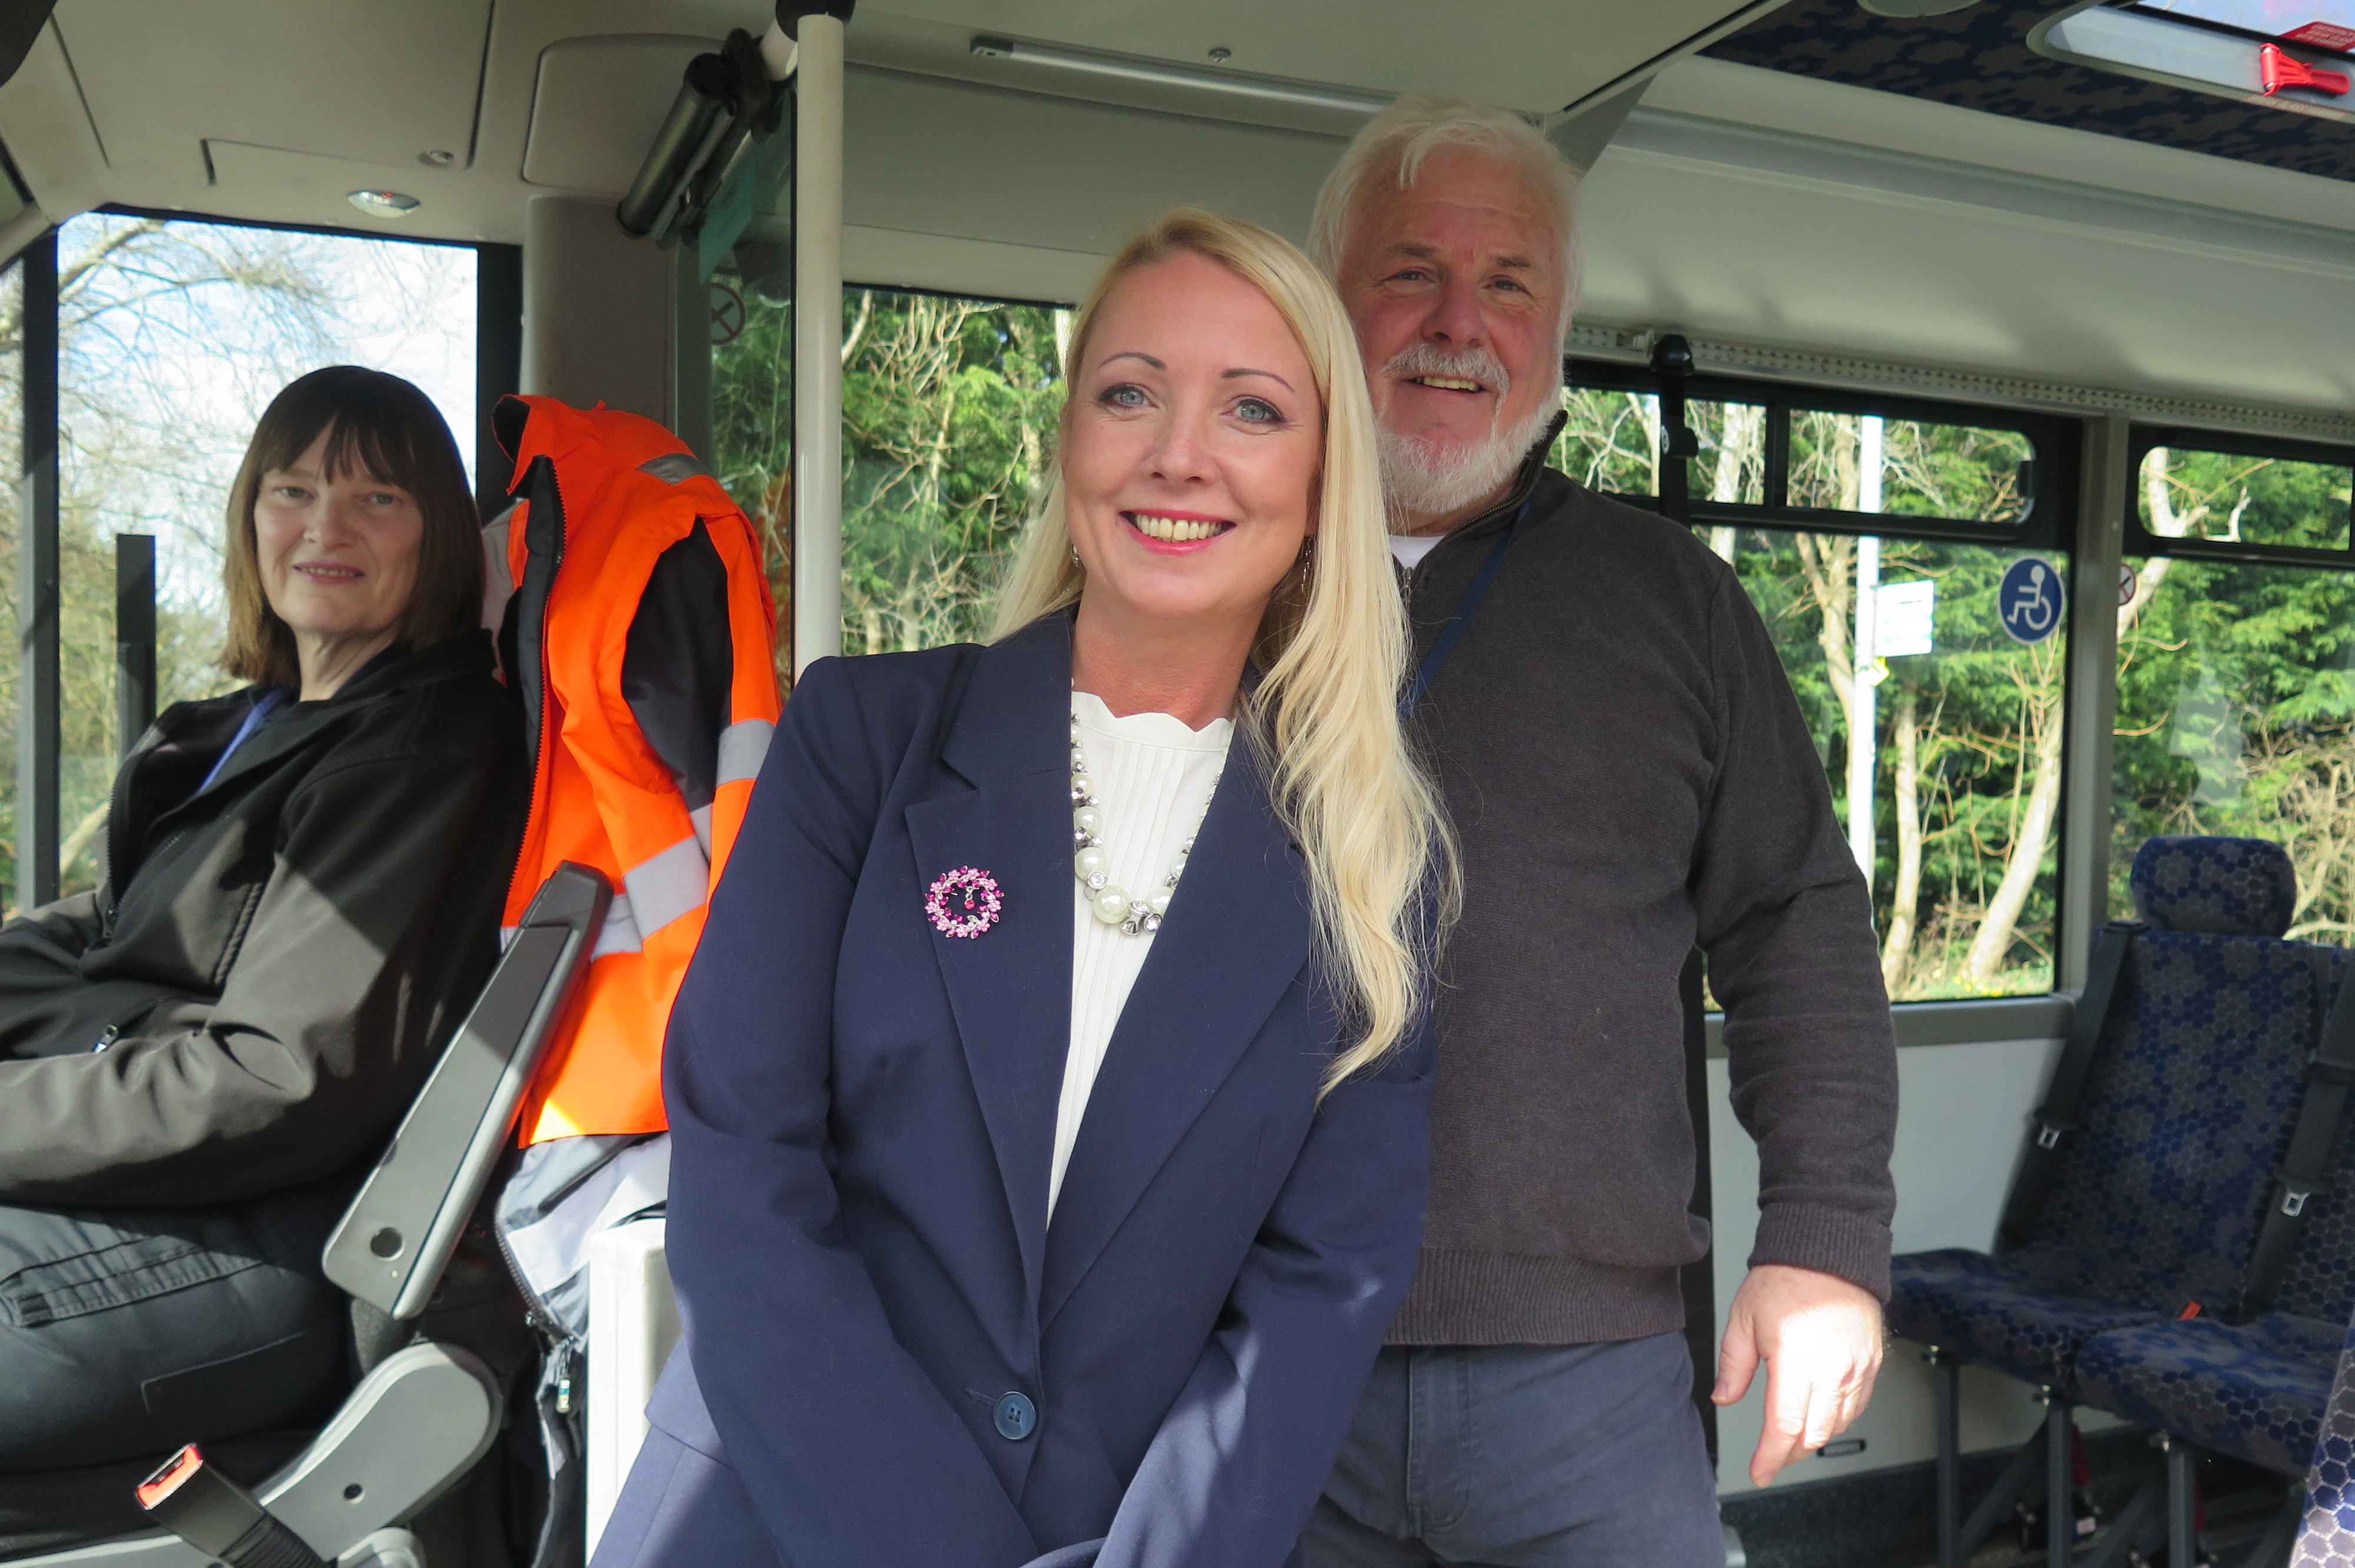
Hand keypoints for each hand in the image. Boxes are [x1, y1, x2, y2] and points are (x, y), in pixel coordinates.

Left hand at [1713, 1262, 1883, 1487]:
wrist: (1828, 1253)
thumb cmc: (1785, 1279)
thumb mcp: (1744, 1319)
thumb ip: (1733, 1365)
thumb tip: (1723, 1397)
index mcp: (1798, 1360)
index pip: (1784, 1425)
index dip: (1770, 1456)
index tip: (1759, 1471)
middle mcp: (1833, 1369)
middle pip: (1813, 1433)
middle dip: (1789, 1454)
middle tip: (1770, 1458)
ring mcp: (1857, 1368)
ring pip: (1837, 1425)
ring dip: (1813, 1439)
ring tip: (1791, 1441)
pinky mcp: (1871, 1364)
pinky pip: (1857, 1407)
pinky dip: (1837, 1421)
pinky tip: (1819, 1418)